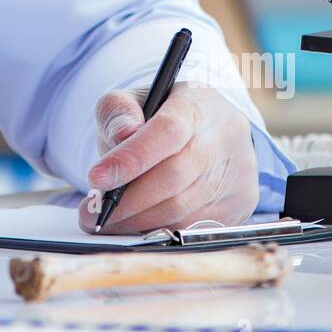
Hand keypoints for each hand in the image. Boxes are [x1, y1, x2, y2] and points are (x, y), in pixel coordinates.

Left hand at [77, 82, 258, 234]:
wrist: (205, 128)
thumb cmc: (160, 115)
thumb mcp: (133, 100)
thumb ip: (118, 111)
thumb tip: (120, 137)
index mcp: (197, 105)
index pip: (167, 131)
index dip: (131, 158)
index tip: (96, 178)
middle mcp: (225, 139)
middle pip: (173, 178)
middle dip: (127, 200)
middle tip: (92, 212)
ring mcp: (237, 175)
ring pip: (182, 210)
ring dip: (138, 222)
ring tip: (107, 221)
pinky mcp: (240, 205)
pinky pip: (194, 229)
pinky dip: (159, 231)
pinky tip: (135, 227)